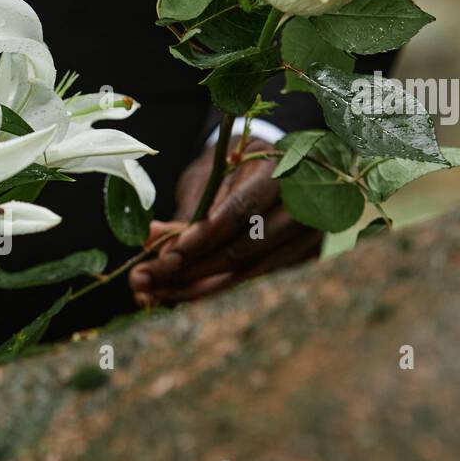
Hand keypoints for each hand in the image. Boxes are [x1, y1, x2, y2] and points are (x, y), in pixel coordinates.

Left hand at [129, 137, 320, 305]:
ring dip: (201, 289)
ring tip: (160, 292)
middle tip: (152, 282)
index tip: (166, 257)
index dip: (201, 239)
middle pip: (246, 250)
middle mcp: (304, 206)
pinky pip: (256, 281)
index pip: (239, 212)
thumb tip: (150, 239)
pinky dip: (219, 289)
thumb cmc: (237, 166)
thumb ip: (189, 209)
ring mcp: (309, 236)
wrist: (277, 167)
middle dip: (194, 270)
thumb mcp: (211, 174)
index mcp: (280, 171)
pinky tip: (186, 294)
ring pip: (250, 272)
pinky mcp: (305, 259)